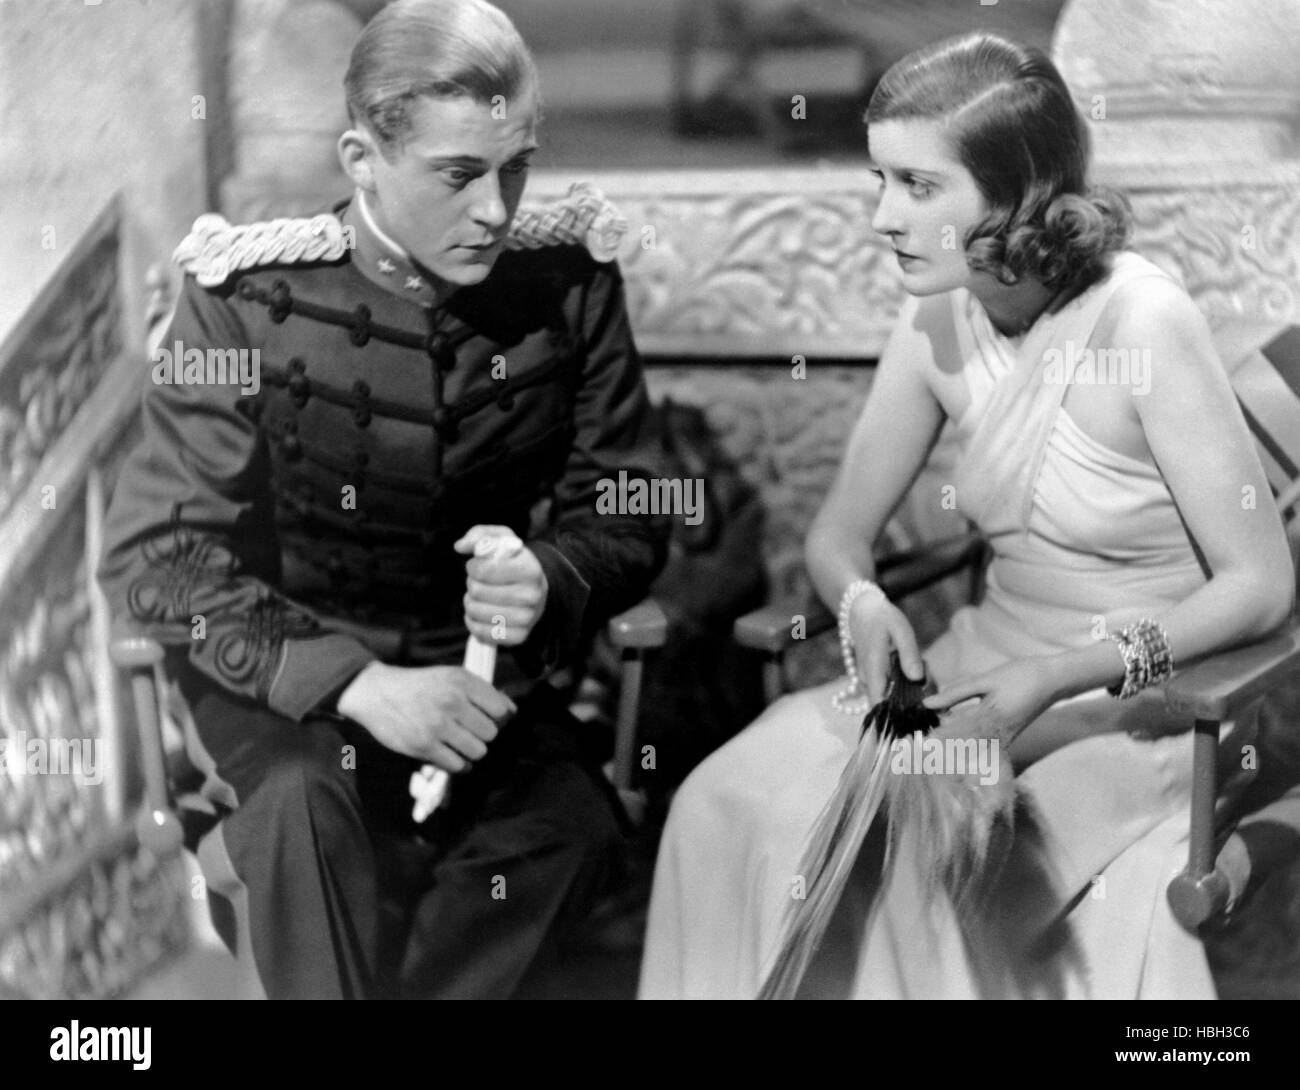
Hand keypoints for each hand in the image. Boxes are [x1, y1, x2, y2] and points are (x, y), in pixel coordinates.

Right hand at [336, 661, 515, 770]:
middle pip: (492, 733)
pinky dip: (459, 765)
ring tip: (460, 744)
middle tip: (470, 732)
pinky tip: (451, 756)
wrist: (377, 692)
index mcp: (462, 681)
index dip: (499, 718)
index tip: (488, 719)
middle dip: (484, 735)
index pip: (501, 710)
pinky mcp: (424, 746)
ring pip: (478, 751)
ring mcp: (438, 725)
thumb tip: (511, 711)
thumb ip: (481, 691)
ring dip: (472, 751)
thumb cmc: (419, 685)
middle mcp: (452, 701)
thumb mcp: (451, 676)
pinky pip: (457, 765)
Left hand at [454, 525, 548, 646]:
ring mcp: (527, 619)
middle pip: (477, 591)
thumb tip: (460, 546)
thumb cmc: (514, 563)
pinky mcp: (519, 637)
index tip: (478, 565)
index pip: (485, 570)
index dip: (473, 566)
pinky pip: (481, 633)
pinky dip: (473, 623)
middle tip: (480, 582)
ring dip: (470, 603)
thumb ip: (480, 535)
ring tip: (480, 597)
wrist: (536, 590)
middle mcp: (532, 595)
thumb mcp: (502, 540)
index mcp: (531, 569)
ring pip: (475, 612)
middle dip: (471, 584)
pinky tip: (480, 614)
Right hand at [847, 592, 923, 706]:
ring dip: (910, 693)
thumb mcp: (901, 631)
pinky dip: (904, 686)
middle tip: (930, 682)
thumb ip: (909, 654)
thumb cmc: (883, 618)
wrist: (862, 611)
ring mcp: (869, 680)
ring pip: (891, 698)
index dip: (898, 716)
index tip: (920, 709)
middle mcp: (867, 681)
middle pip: (890, 705)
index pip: (880, 707)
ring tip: (925, 673)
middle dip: (913, 701)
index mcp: (873, 671)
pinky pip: (889, 690)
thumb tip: (918, 679)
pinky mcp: (873, 678)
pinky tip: (916, 671)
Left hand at [922, 657, 1058, 744]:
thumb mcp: (986, 681)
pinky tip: (954, 735)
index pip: (951, 740)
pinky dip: (965, 743)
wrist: (1052, 680)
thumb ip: (956, 693)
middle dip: (937, 749)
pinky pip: (981, 745)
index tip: (913, 745)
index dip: (930, 742)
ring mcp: (1002, 739)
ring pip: (969, 750)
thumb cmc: (1019, 676)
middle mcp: (994, 736)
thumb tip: (927, 704)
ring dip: (950, 748)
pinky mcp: (1006, 737)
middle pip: (958, 750)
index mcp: (987, 723)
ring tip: (930, 745)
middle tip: (916, 750)